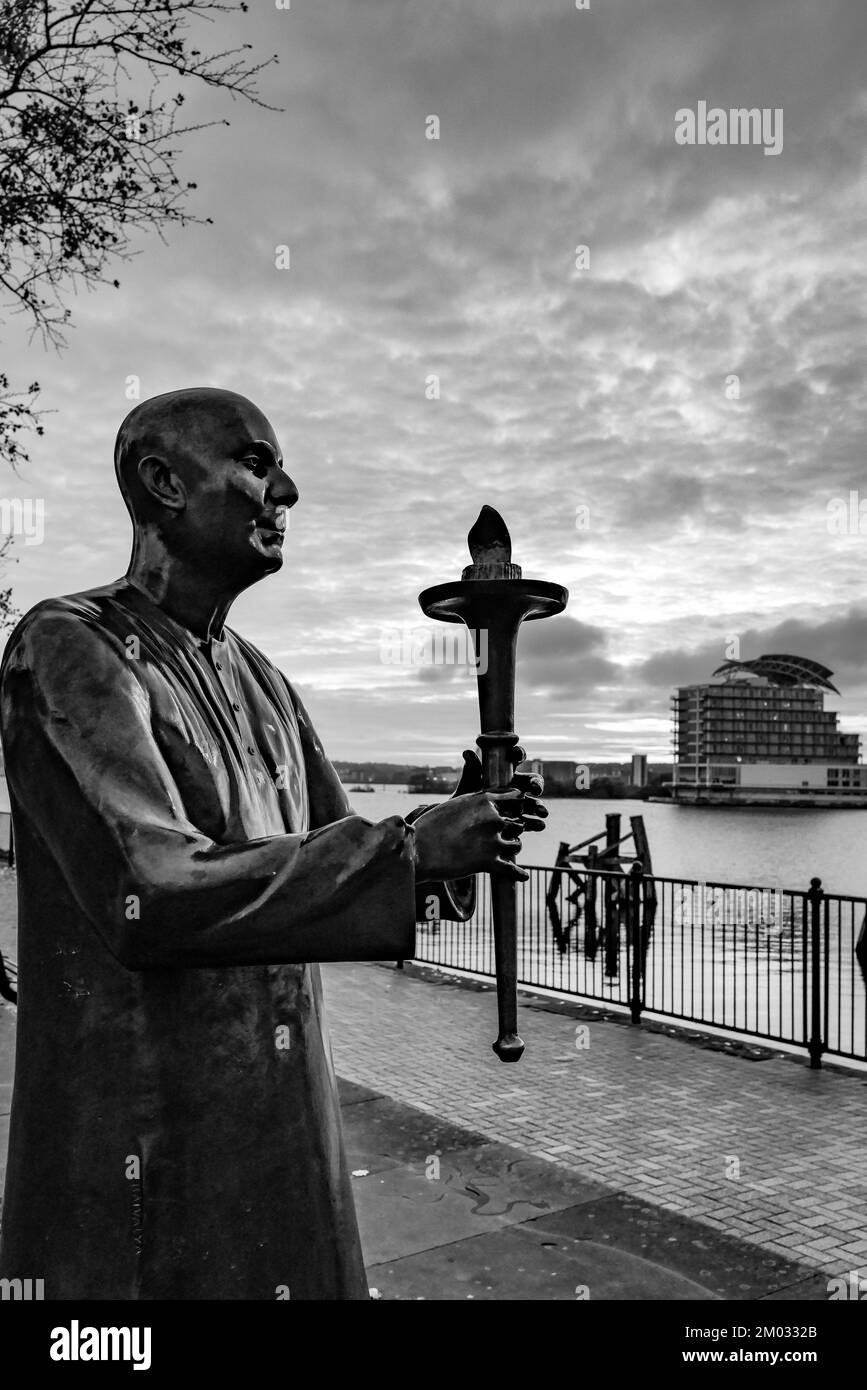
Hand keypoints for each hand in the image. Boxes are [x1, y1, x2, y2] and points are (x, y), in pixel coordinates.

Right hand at [413, 787, 531, 882]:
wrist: (417, 850)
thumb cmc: (430, 827)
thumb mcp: (455, 805)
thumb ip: (474, 803)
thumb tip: (486, 803)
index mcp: (485, 800)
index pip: (515, 798)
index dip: (516, 807)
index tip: (515, 812)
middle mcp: (493, 818)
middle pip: (518, 824)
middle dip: (511, 831)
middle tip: (501, 838)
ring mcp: (493, 841)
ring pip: (517, 845)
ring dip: (510, 849)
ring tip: (501, 853)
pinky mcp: (490, 863)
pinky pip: (512, 869)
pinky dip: (518, 874)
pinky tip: (523, 876)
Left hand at [452, 746, 547, 831]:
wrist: (464, 822)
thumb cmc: (468, 798)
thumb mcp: (469, 784)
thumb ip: (471, 769)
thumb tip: (467, 752)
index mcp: (506, 772)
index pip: (516, 759)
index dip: (518, 753)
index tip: (515, 753)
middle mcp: (516, 787)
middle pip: (531, 781)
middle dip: (535, 783)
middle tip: (535, 789)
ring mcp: (520, 805)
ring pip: (534, 802)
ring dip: (539, 806)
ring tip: (543, 811)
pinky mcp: (519, 821)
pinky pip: (530, 821)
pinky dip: (536, 823)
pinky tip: (540, 825)